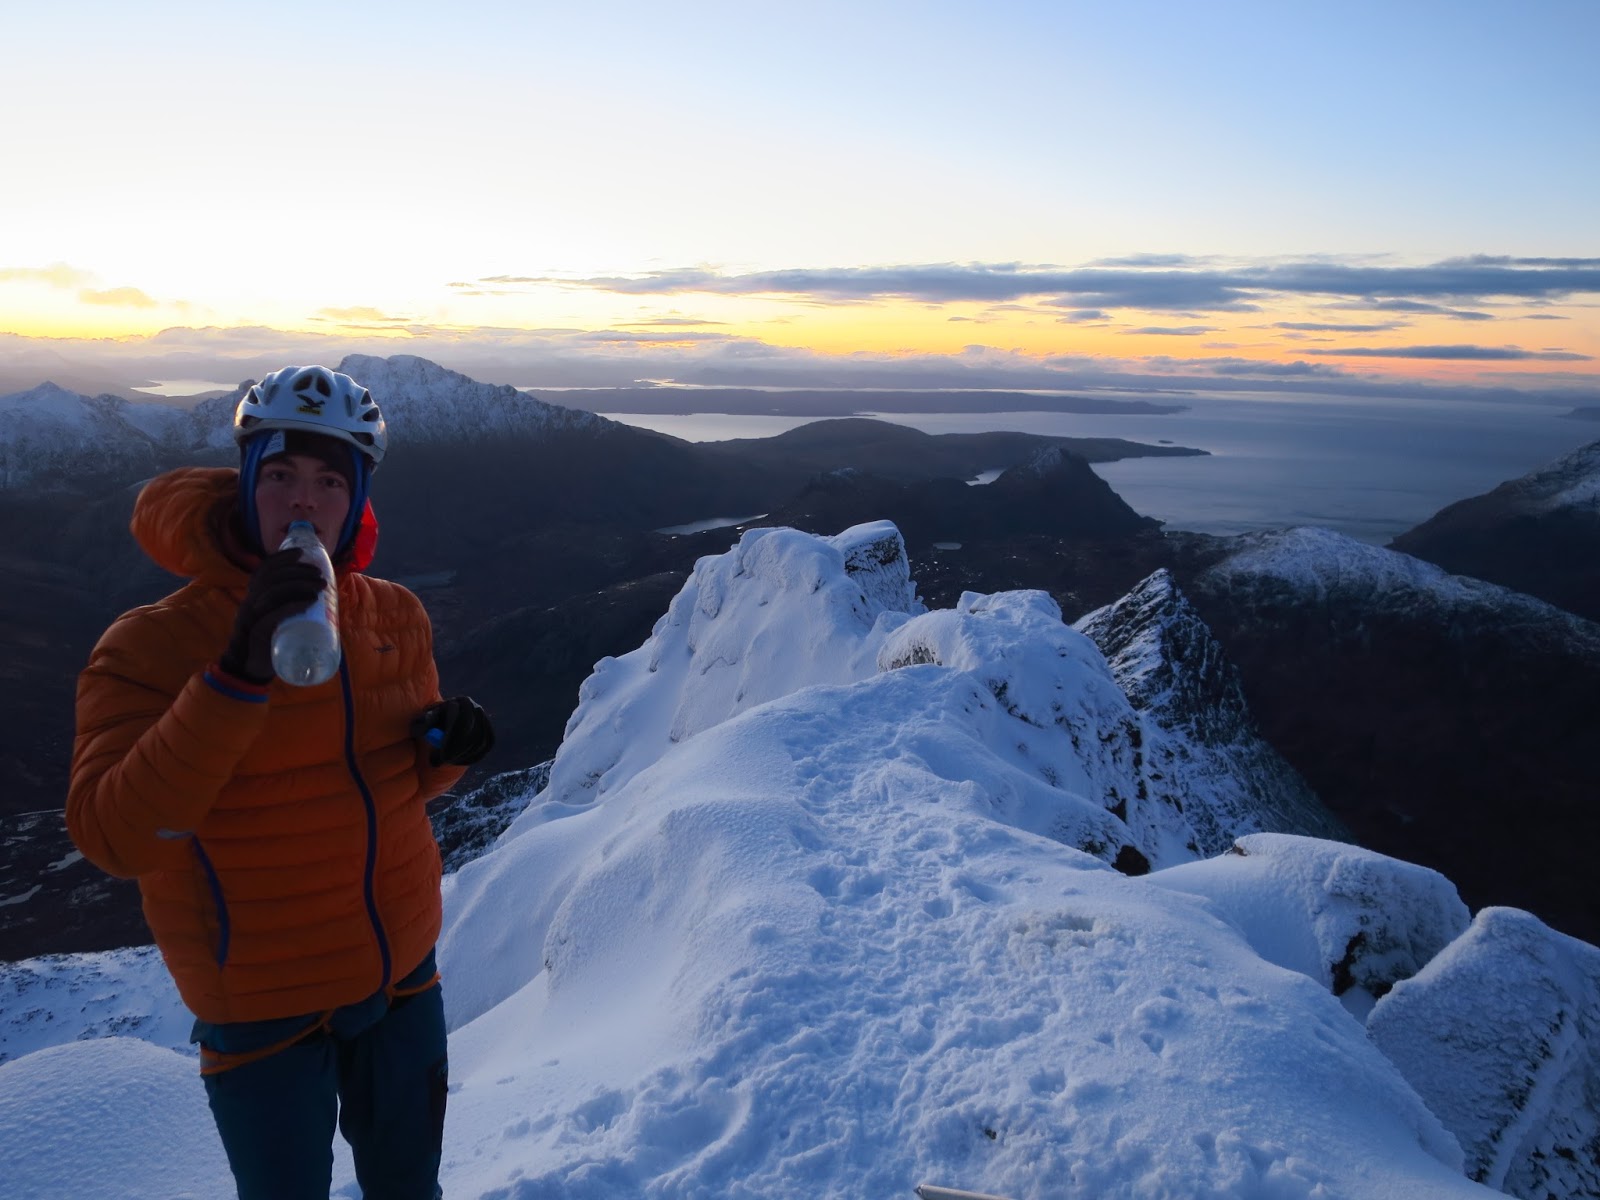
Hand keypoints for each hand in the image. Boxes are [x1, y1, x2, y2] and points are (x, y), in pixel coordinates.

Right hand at [219, 549, 325, 683]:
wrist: (249, 669)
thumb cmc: (269, 641)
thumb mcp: (276, 617)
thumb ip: (287, 604)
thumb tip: (318, 593)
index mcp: (253, 597)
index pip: (264, 570)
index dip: (281, 558)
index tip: (301, 552)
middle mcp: (249, 603)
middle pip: (271, 579)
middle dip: (298, 571)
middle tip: (320, 575)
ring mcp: (251, 619)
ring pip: (273, 594)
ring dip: (300, 585)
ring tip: (320, 586)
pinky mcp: (257, 635)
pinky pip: (272, 616)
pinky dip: (292, 605)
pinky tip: (309, 601)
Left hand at [410, 696, 494, 766]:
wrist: (444, 727)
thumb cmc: (429, 725)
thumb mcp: (421, 723)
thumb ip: (423, 725)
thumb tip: (428, 730)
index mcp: (459, 702)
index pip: (460, 720)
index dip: (451, 738)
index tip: (442, 754)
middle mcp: (476, 709)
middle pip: (472, 732)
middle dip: (458, 750)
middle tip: (446, 761)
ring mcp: (485, 722)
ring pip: (477, 745)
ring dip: (460, 756)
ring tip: (442, 758)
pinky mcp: (490, 736)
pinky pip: (482, 751)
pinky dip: (468, 758)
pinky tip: (455, 758)